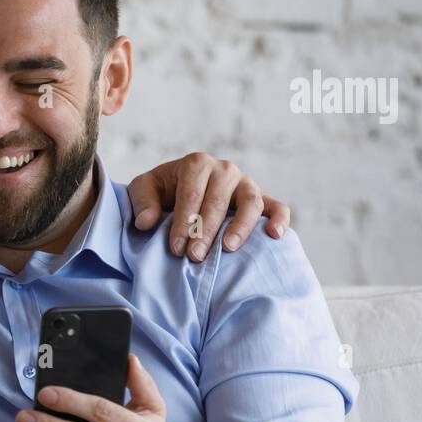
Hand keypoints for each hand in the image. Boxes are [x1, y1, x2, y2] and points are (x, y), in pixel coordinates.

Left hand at [126, 151, 290, 261]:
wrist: (181, 190)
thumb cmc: (163, 192)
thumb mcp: (145, 189)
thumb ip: (142, 202)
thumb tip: (147, 222)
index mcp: (196, 164)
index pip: (191, 194)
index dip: (183, 222)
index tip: (176, 248)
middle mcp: (224, 170)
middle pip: (217, 201)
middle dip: (205, 231)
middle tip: (194, 257)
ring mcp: (246, 183)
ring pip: (250, 202)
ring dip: (240, 227)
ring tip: (228, 249)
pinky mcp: (262, 199)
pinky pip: (277, 207)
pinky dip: (279, 219)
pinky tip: (273, 235)